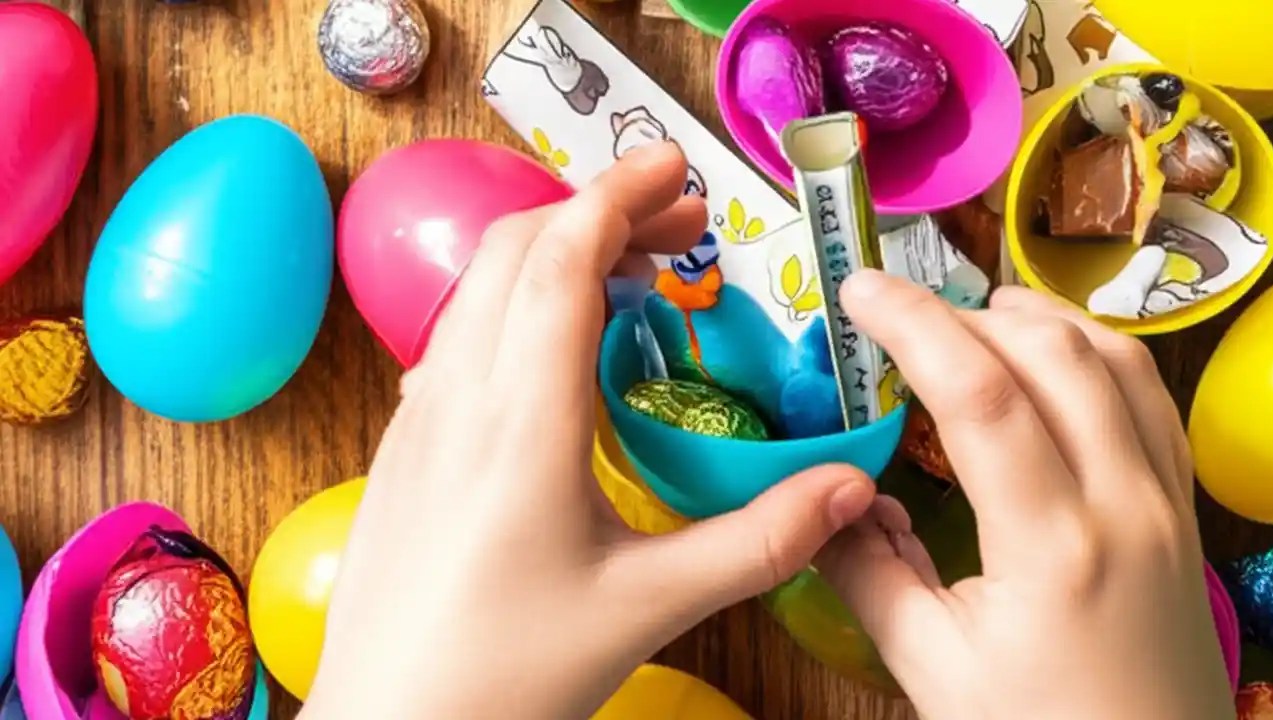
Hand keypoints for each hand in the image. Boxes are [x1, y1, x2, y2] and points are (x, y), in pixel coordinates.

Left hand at [300, 143, 878, 719]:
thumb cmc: (505, 677)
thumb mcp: (646, 607)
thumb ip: (758, 541)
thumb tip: (850, 488)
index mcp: (521, 418)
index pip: (563, 257)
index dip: (620, 194)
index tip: (676, 169)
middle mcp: (458, 397)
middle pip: (517, 248)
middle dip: (601, 212)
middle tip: (682, 227)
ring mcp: (419, 419)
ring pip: (481, 287)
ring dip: (555, 253)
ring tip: (634, 278)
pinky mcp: (404, 446)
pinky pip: (459, 334)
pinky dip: (517, 302)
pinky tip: (560, 352)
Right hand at [819, 272, 1232, 719]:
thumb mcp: (930, 669)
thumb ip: (868, 572)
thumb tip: (826, 497)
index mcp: (1053, 548)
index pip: (983, 396)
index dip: (915, 326)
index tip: (858, 290)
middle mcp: (1126, 505)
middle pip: (1056, 356)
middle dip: (967, 312)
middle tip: (899, 314)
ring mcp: (1168, 502)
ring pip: (1117, 361)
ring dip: (1039, 320)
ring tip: (972, 317)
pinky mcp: (1183, 510)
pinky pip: (1148, 398)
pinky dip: (1092, 352)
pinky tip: (1048, 361)